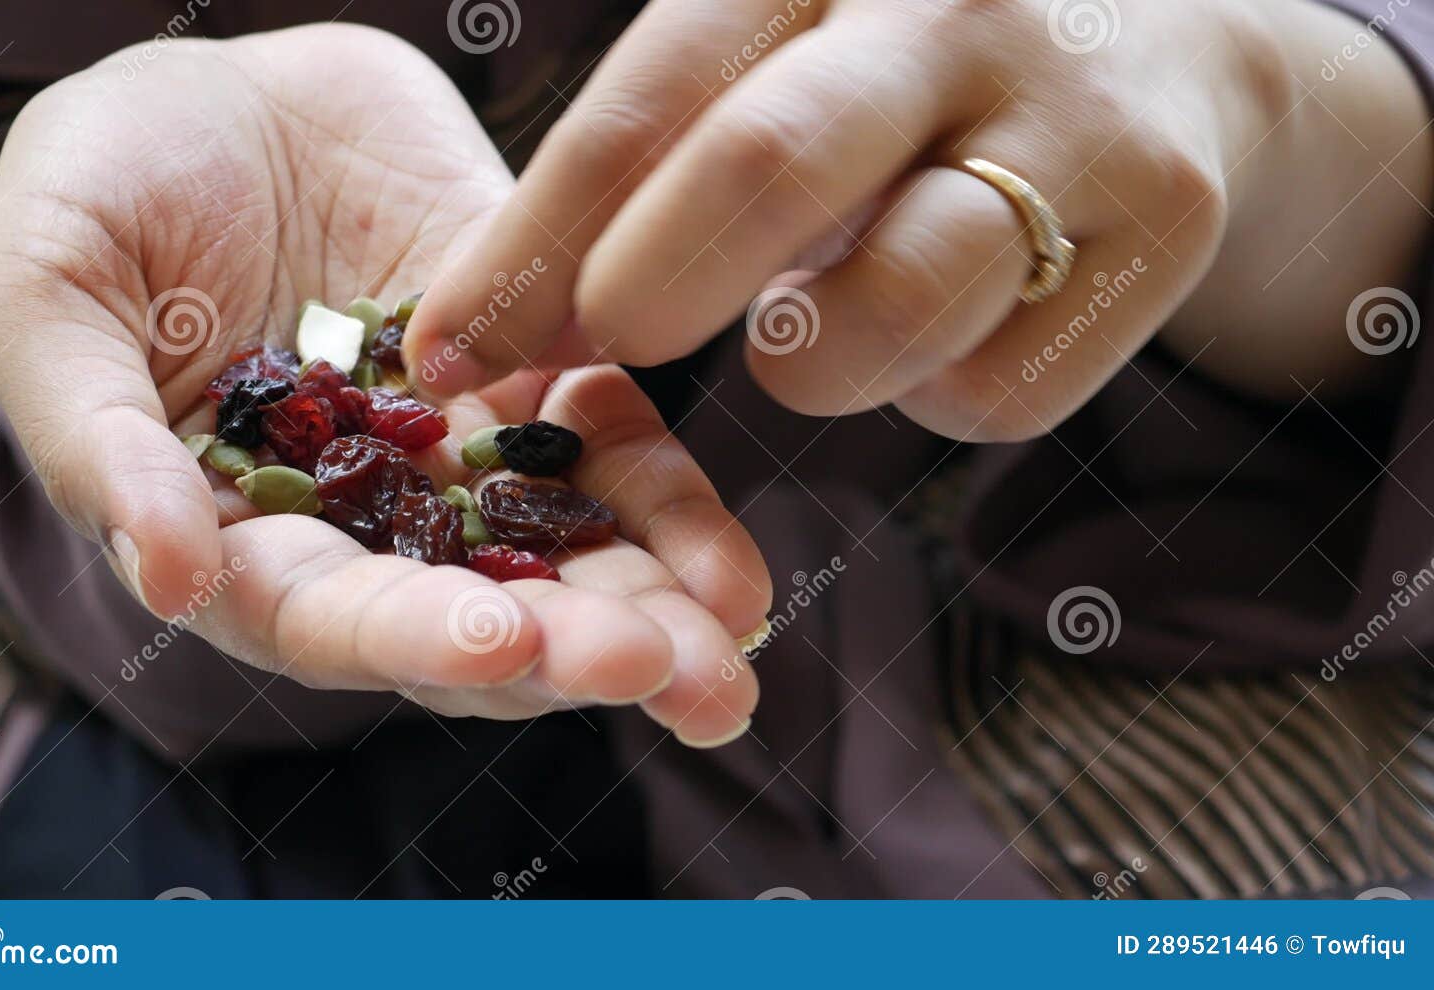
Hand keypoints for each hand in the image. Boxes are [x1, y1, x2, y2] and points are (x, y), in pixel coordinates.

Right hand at [0, 25, 766, 745]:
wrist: (229, 89)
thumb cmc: (103, 188)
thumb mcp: (46, 294)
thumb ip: (91, 437)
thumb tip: (165, 581)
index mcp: (238, 530)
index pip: (324, 616)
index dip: (410, 638)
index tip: (503, 646)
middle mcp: (362, 520)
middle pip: (466, 617)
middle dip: (564, 655)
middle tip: (666, 675)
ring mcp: (457, 455)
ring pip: (555, 557)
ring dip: (643, 613)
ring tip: (723, 656)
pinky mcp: (533, 374)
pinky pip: (608, 448)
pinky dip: (668, 508)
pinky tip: (730, 572)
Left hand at [408, 0, 1430, 433]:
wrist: (1158, 51)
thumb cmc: (898, 77)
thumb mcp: (774, 65)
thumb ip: (644, 171)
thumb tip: (476, 333)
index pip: (650, 99)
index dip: (535, 241)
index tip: (450, 352)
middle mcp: (952, 6)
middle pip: (770, 160)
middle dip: (657, 283)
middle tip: (611, 351)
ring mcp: (1076, 112)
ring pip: (903, 296)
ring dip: (817, 362)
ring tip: (806, 337)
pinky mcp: (1165, 226)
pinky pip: (1001, 386)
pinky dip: (937, 393)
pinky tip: (946, 330)